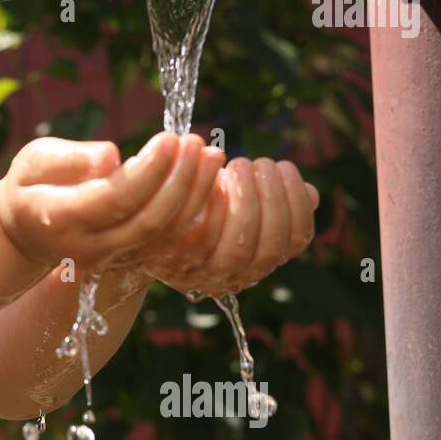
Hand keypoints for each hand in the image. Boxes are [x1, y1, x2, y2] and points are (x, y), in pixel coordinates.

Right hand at [0, 132, 225, 276]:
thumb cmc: (32, 184)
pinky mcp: (131, 260)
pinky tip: (205, 180)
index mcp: (60, 220)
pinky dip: (194, 212)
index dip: (148, 170)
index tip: (169, 138)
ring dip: (195, 196)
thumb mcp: (35, 161)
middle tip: (196, 142)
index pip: (115, 199)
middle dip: (180, 181)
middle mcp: (89, 248)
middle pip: (148, 222)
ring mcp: (112, 260)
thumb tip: (111, 157)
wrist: (27, 231)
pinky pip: (171, 242)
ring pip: (165, 236)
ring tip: (210, 156)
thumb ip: (69, 159)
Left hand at [140, 157, 319, 297]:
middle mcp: (230, 276)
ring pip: (239, 248)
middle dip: (271, 200)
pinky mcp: (170, 262)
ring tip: (239, 164)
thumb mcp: (232, 202)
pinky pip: (200, 239)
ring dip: (246, 201)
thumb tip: (312, 193)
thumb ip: (269, 201)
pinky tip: (213, 178)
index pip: (293, 243)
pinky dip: (212, 206)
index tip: (285, 168)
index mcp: (252, 260)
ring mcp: (201, 274)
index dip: (296, 205)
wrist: (128, 224)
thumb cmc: (187, 207)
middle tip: (258, 163)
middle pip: (269, 249)